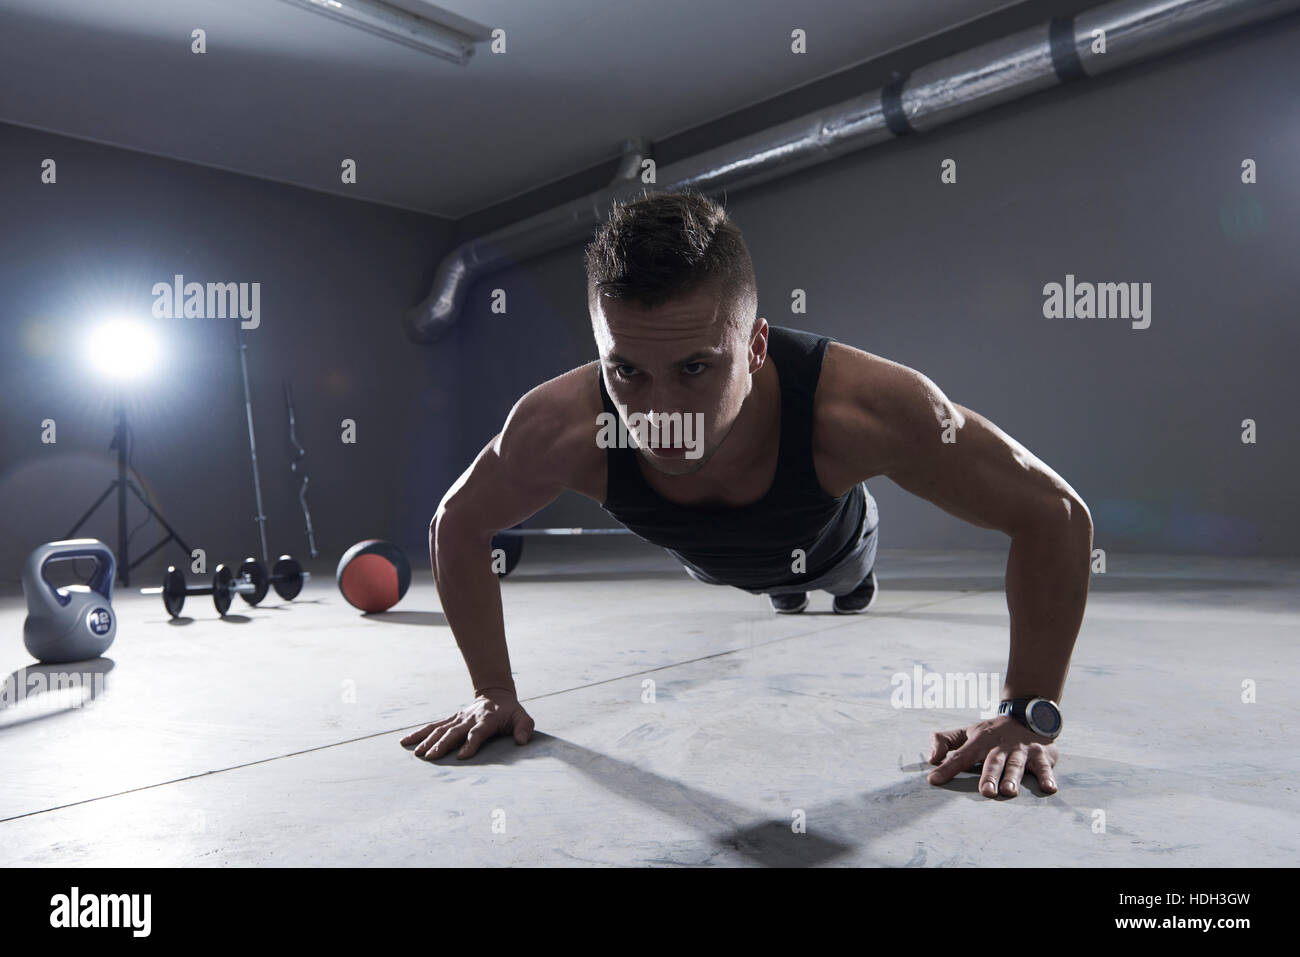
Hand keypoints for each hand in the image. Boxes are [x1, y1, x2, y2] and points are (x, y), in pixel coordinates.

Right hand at [401, 688, 534, 760]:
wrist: (496, 695)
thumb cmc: (510, 712)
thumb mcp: (523, 717)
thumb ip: (524, 728)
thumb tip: (521, 741)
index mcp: (487, 720)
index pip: (478, 733)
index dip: (471, 744)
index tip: (462, 756)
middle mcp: (469, 719)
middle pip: (454, 732)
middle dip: (442, 745)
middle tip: (431, 757)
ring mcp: (457, 719)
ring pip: (440, 729)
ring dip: (427, 741)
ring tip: (417, 754)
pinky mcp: (450, 720)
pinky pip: (433, 726)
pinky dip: (419, 733)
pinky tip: (405, 742)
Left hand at [927, 715, 1058, 796]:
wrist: (1027, 714)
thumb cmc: (992, 731)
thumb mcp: (967, 731)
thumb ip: (946, 740)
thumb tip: (931, 757)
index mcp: (980, 740)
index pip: (961, 756)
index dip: (947, 768)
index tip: (934, 780)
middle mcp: (1000, 745)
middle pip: (993, 762)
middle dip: (989, 776)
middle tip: (986, 792)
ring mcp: (1021, 750)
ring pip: (1016, 765)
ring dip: (1013, 777)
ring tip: (1009, 791)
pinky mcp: (1040, 755)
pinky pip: (1044, 767)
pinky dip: (1047, 777)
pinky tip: (1049, 788)